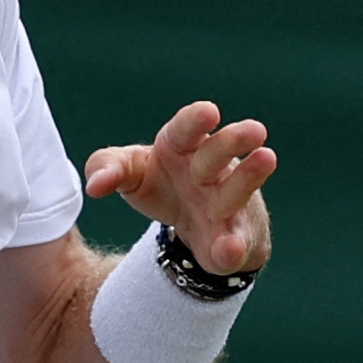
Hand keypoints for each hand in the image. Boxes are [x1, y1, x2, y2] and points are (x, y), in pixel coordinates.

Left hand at [83, 101, 275, 275]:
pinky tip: (229, 250)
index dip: (196, 120)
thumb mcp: (131, 173)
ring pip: (239, 189)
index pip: (186, 128)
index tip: (208, 112)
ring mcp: (227, 200)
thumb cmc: (161, 182)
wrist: (192, 224)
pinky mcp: (234, 236)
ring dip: (249, 177)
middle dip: (234, 140)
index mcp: (181, 145)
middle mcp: (210, 167)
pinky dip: (232, 247)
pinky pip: (235, 240)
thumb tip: (95, 186)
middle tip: (255, 130)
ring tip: (267, 159)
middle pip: (220, 151)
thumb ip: (107, 169)